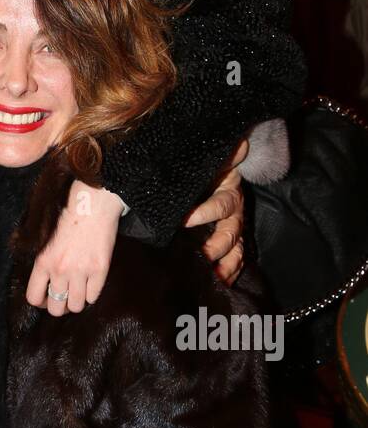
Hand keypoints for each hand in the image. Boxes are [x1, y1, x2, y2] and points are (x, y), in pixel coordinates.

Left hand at [26, 181, 123, 315]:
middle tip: (64, 297)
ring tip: (78, 291)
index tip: (46, 298)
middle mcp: (60, 270)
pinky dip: (92, 293)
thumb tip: (45, 287)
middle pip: (56, 308)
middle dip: (59, 306)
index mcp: (43, 262)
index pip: (34, 298)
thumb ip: (44, 264)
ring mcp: (81, 272)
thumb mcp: (46, 241)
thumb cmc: (67, 219)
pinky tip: (91, 283)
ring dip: (77, 301)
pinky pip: (94, 297)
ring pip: (76, 306)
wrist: (91, 205)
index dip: (40, 302)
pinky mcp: (100, 270)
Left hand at [183, 139, 247, 285]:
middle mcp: (234, 211)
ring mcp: (234, 225)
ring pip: (235, 247)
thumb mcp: (217, 157)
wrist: (226, 164)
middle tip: (202, 257)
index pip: (220, 205)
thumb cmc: (214, 165)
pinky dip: (232, 270)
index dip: (204, 213)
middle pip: (230, 232)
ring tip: (215, 276)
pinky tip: (224, 283)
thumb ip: (227, 153)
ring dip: (227, 263)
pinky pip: (237, 256)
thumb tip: (240, 144)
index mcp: (229, 191)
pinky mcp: (232, 236)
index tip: (186, 220)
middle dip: (217, 247)